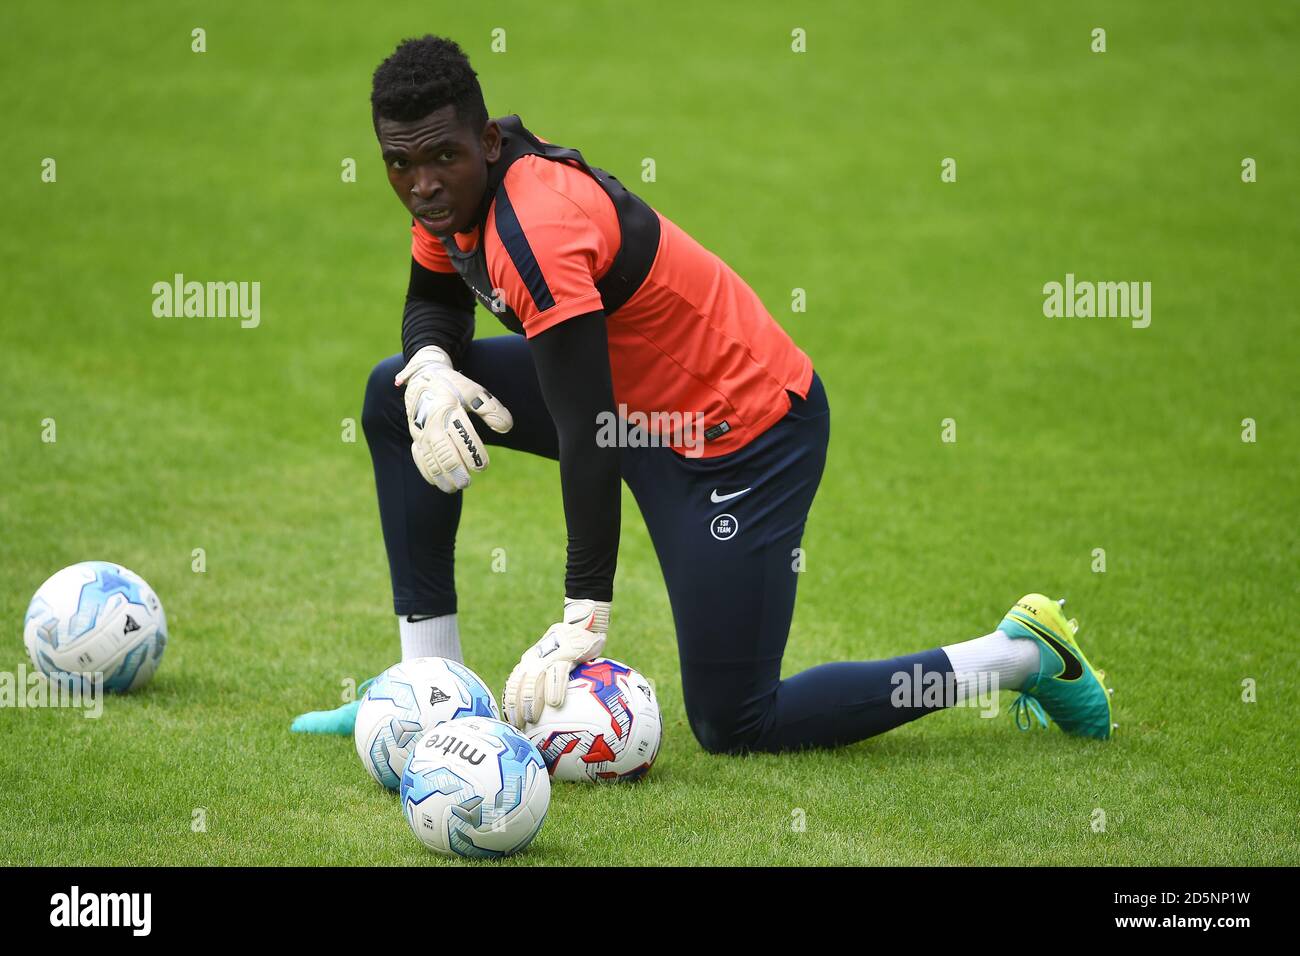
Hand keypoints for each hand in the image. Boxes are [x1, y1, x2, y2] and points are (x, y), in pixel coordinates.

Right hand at [394, 346, 512, 491]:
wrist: (422, 378)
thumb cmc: (453, 386)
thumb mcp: (473, 391)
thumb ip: (491, 409)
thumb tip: (506, 427)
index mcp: (449, 409)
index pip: (462, 436)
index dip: (473, 454)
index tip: (483, 465)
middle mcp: (432, 423)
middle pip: (444, 453)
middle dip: (455, 471)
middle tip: (467, 482)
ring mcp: (421, 432)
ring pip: (430, 460)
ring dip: (441, 476)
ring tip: (455, 488)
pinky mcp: (415, 438)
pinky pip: (419, 459)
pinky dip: (428, 473)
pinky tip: (438, 483)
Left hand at [502, 598, 610, 728]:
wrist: (583, 623)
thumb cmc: (572, 647)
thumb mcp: (556, 662)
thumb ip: (550, 680)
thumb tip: (550, 711)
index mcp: (529, 663)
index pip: (512, 685)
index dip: (509, 705)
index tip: (512, 724)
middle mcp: (534, 659)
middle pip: (519, 686)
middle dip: (516, 708)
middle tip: (519, 728)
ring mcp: (548, 656)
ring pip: (533, 680)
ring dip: (531, 701)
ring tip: (532, 719)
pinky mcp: (565, 653)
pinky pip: (557, 673)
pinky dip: (555, 688)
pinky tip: (555, 703)